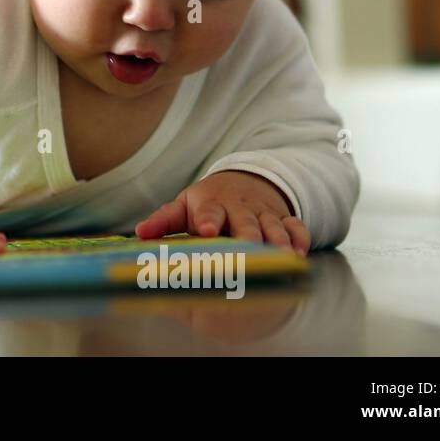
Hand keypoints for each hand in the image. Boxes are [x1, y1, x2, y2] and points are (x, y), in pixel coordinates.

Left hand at [134, 170, 309, 255]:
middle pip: (245, 222)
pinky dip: (299, 239)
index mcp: (211, 204)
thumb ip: (163, 221)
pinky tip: (300, 254)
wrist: (243, 183)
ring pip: (272, 226)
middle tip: (248, 250)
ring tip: (281, 257)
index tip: (206, 230)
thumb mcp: (183, 207)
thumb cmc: (206, 203)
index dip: (208, 220)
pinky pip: (296, 227)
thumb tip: (140, 233)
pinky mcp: (283, 219)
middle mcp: (239, 209)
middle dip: (247, 235)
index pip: (208, 211)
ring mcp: (263, 214)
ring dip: (277, 241)